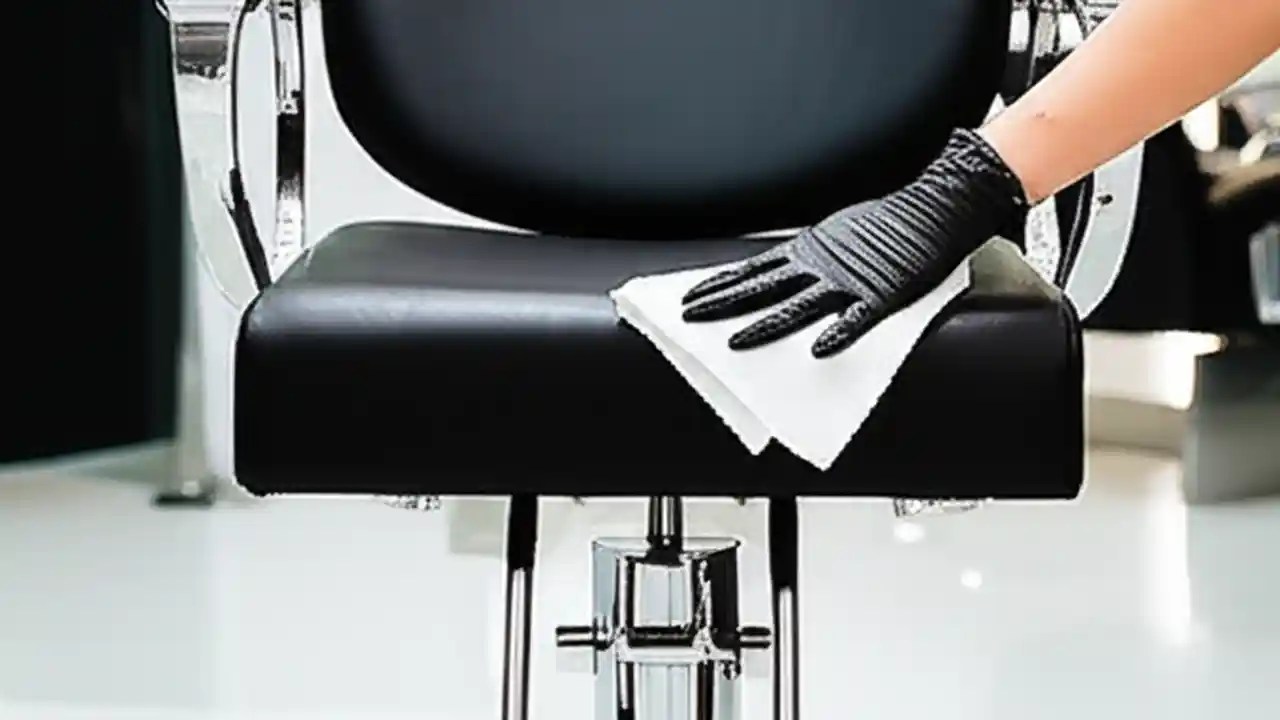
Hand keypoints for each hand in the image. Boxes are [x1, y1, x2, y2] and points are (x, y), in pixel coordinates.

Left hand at [681, 129, 1027, 357]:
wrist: (939, 206)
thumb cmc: (892, 224)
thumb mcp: (838, 235)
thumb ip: (811, 257)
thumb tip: (782, 271)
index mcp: (810, 251)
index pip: (752, 271)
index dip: (719, 284)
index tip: (689, 296)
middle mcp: (821, 266)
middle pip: (760, 288)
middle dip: (721, 303)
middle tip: (687, 318)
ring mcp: (849, 282)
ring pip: (796, 308)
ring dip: (763, 326)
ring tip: (734, 343)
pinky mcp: (882, 296)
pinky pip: (857, 320)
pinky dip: (837, 334)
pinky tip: (817, 350)